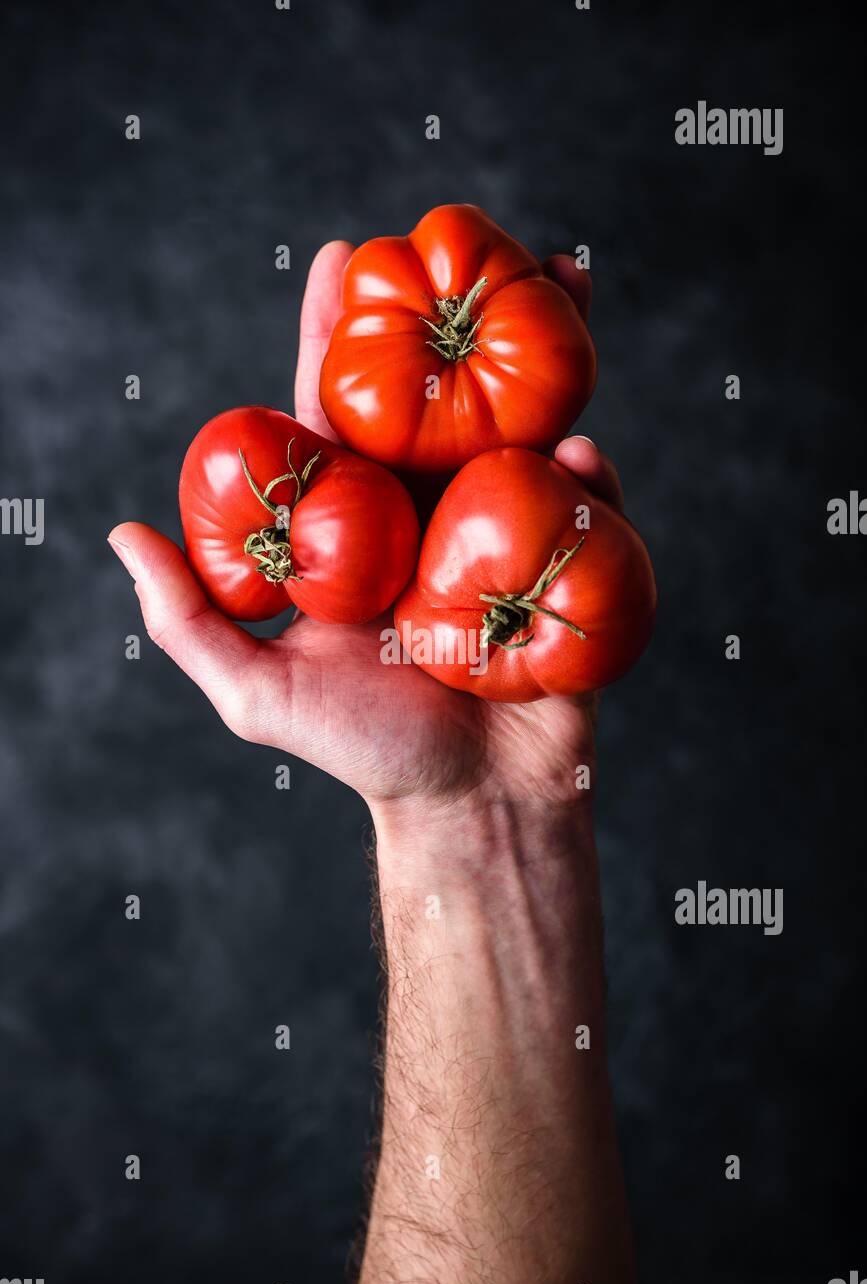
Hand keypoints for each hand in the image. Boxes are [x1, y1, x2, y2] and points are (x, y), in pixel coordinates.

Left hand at [109, 247, 621, 815]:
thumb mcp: (257, 691)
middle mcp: (431, 516)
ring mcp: (503, 536)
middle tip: (468, 241)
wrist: (470, 807)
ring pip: (524, 427)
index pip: (342, 412)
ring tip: (562, 287)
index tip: (340, 257)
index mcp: (360, 527)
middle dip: (457, 314)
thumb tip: (121, 533)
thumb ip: (190, 619)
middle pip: (441, 396)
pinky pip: (585, 509)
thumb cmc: (364, 752)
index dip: (337, 335)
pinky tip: (581, 449)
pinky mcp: (567, 570)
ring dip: (549, 355)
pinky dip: (589, 476)